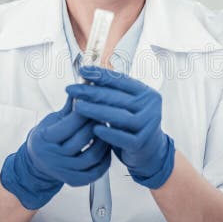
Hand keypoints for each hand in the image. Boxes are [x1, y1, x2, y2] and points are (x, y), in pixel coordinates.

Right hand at [0, 96, 111, 209]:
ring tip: (106, 131)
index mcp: (45, 138)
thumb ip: (69, 107)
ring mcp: (63, 170)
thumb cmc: (45, 138)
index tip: (94, 102)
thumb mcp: (51, 120)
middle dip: (96, 124)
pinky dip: (105, 160)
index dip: (85, 111)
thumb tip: (84, 86)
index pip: (70, 123)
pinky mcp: (74, 181)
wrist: (36, 163)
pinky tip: (106, 149)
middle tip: (105, 115)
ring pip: (92, 156)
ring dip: (104, 142)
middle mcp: (53, 156)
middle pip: (83, 138)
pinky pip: (95, 172)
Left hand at [68, 66, 174, 188]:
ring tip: (77, 107)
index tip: (82, 70)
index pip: (121, 80)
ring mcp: (148, 125)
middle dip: (91, 92)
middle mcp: (151, 107)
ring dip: (95, 110)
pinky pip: (122, 137)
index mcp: (147, 93)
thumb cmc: (131, 125)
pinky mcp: (142, 143)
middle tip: (71, 89)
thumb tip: (87, 75)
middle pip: (117, 97)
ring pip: (119, 116)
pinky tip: (94, 129)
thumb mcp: (127, 106)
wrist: (149, 151)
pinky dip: (108, 133)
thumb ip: (112, 93)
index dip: (100, 74)